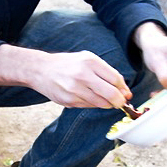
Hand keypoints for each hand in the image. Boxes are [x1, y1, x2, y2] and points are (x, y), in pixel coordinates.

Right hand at [0, 46, 130, 108]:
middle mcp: (82, 75)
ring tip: (104, 99)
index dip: (124, 89)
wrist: (41, 70)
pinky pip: (89, 106)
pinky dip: (93, 104)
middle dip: (119, 101)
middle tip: (120, 103)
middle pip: (111, 94)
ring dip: (107, 104)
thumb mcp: (87, 59)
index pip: (116, 79)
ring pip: (101, 103)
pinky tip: (88, 97)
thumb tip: (124, 92)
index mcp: (90, 61)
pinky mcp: (69, 101)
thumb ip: (106, 73)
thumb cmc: (68, 64)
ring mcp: (75, 89)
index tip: (125, 94)